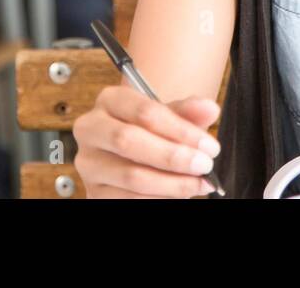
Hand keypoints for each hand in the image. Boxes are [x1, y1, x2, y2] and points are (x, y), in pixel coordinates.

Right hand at [73, 85, 222, 197]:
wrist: (131, 152)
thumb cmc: (150, 130)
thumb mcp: (168, 116)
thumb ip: (188, 111)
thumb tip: (209, 109)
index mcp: (109, 100)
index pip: (144, 112)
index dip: (180, 130)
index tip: (208, 146)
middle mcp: (91, 128)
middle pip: (128, 141)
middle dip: (173, 156)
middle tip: (204, 165)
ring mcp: (89, 162)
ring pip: (131, 175)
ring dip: (172, 183)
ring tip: (198, 183)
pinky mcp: (93, 191)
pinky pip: (129, 199)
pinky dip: (160, 198)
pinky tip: (179, 193)